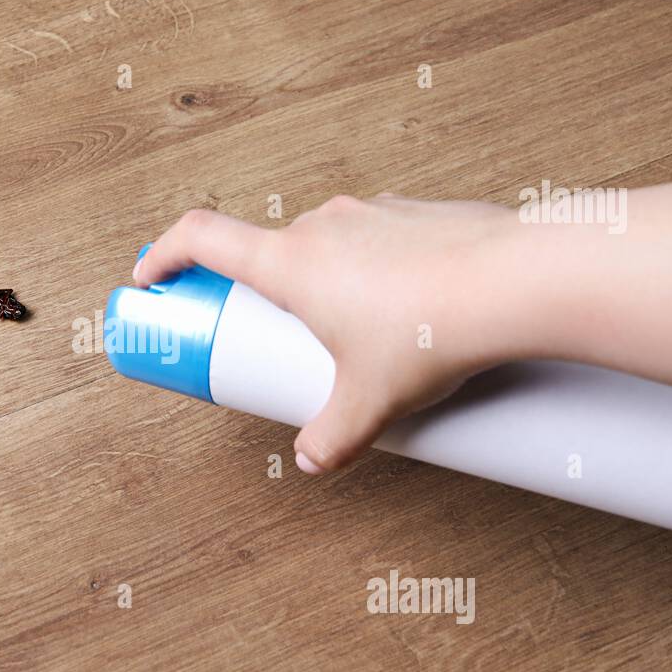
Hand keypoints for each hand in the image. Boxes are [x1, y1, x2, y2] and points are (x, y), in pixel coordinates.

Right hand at [134, 195, 519, 473]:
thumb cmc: (432, 331)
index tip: (152, 277)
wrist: (519, 282)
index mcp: (291, 261)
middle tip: (276, 337)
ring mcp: (374, 211)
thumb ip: (333, 436)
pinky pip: (378, 240)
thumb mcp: (369, 402)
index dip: (165, 253)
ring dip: (327, 283)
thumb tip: (313, 459)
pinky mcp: (419, 212)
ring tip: (358, 335)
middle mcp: (325, 224)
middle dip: (264, 295)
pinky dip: (377, 272)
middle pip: (269, 252)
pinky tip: (411, 311)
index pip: (202, 237)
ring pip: (329, 246)